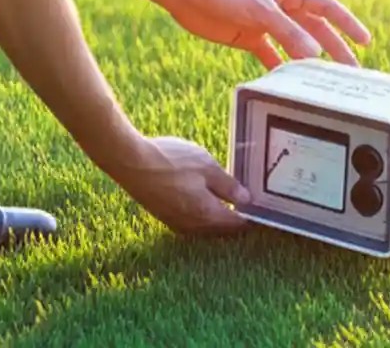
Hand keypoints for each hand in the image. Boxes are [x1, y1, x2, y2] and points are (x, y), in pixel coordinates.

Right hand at [109, 136, 250, 235]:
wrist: (130, 162)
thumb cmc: (171, 162)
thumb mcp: (207, 167)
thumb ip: (228, 186)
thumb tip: (247, 200)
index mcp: (208, 215)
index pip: (237, 224)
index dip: (251, 216)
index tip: (260, 207)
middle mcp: (192, 226)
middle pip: (221, 227)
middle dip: (234, 216)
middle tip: (245, 200)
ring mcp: (175, 222)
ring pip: (204, 224)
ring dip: (215, 214)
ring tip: (224, 195)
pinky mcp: (163, 214)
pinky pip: (189, 219)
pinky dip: (199, 210)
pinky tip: (199, 194)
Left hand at [165, 0, 372, 68]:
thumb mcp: (259, 10)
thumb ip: (287, 32)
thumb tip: (315, 53)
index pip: (327, 7)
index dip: (347, 23)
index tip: (365, 41)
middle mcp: (281, 6)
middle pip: (315, 30)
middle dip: (334, 49)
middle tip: (351, 71)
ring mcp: (265, 22)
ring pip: (295, 44)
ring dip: (309, 61)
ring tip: (324, 82)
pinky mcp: (248, 36)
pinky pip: (270, 55)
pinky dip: (279, 68)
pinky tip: (287, 84)